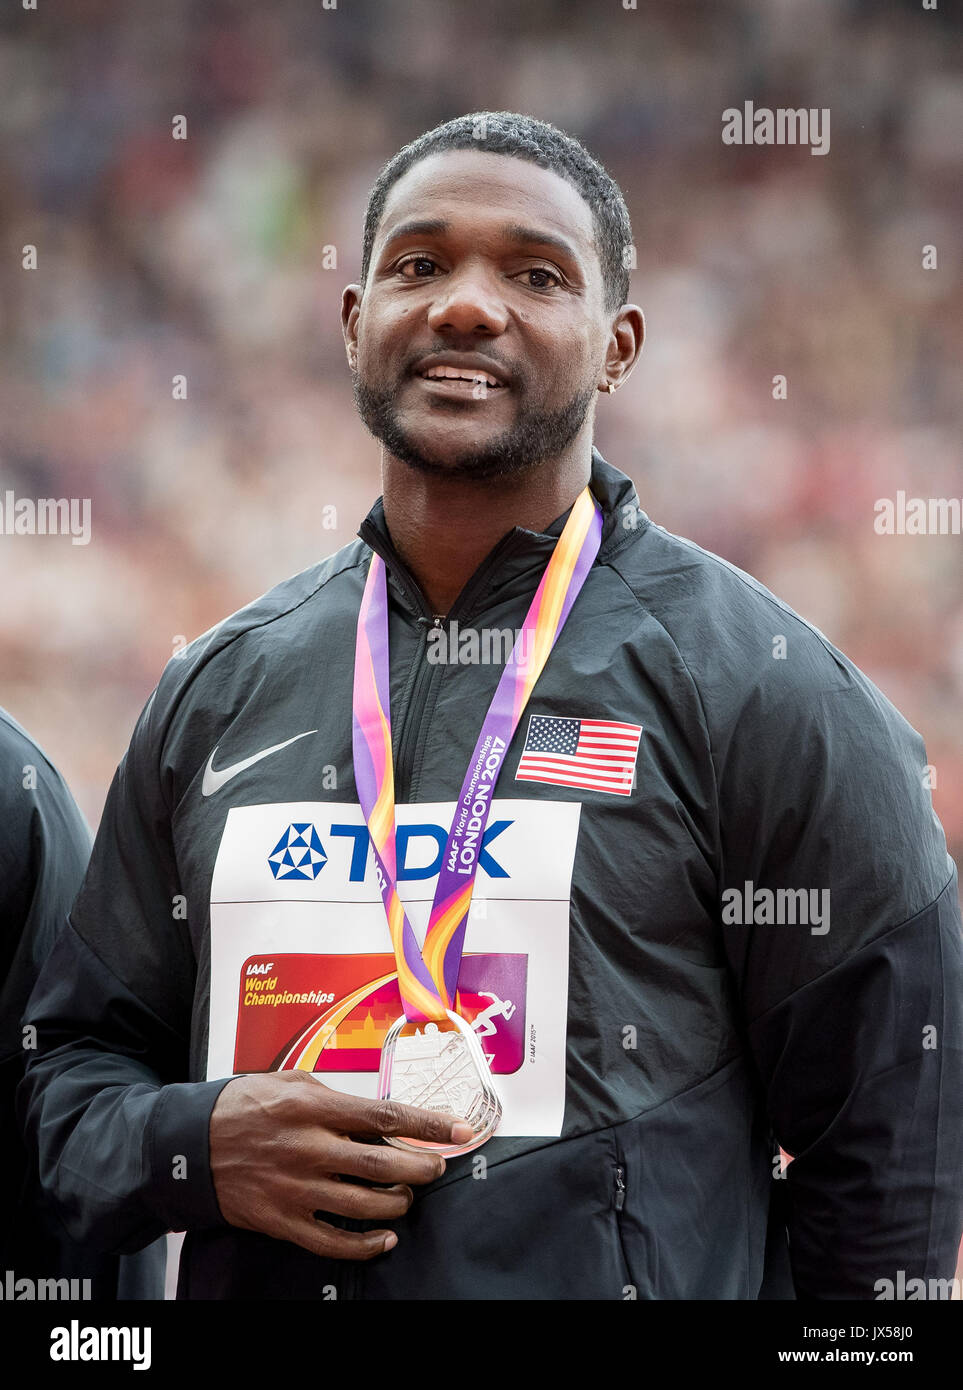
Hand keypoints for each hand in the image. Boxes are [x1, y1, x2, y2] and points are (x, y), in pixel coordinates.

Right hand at [209, 1071, 472, 1259]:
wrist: (188, 1144)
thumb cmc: (241, 1106)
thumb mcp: (290, 1080)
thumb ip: (334, 1096)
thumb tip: (376, 1115)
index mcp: (314, 1107)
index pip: (387, 1117)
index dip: (429, 1126)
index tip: (459, 1129)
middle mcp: (309, 1148)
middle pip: (385, 1165)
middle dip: (421, 1169)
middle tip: (434, 1167)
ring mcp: (297, 1188)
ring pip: (366, 1206)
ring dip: (398, 1203)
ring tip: (405, 1196)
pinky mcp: (283, 1220)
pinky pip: (333, 1241)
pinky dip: (366, 1244)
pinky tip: (384, 1237)